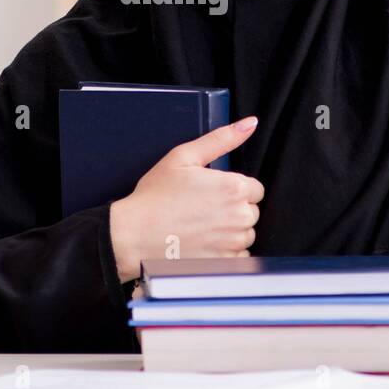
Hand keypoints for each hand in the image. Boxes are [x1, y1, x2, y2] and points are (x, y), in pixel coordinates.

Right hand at [109, 117, 263, 283]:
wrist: (134, 236)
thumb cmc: (155, 196)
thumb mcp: (184, 157)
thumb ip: (221, 139)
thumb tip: (250, 123)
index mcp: (233, 187)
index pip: (255, 189)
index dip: (234, 189)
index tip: (213, 193)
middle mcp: (239, 216)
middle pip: (252, 211)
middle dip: (233, 209)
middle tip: (203, 210)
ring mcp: (233, 243)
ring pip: (246, 234)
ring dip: (231, 232)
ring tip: (202, 228)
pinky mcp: (225, 264)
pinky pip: (239, 256)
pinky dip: (226, 252)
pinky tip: (204, 245)